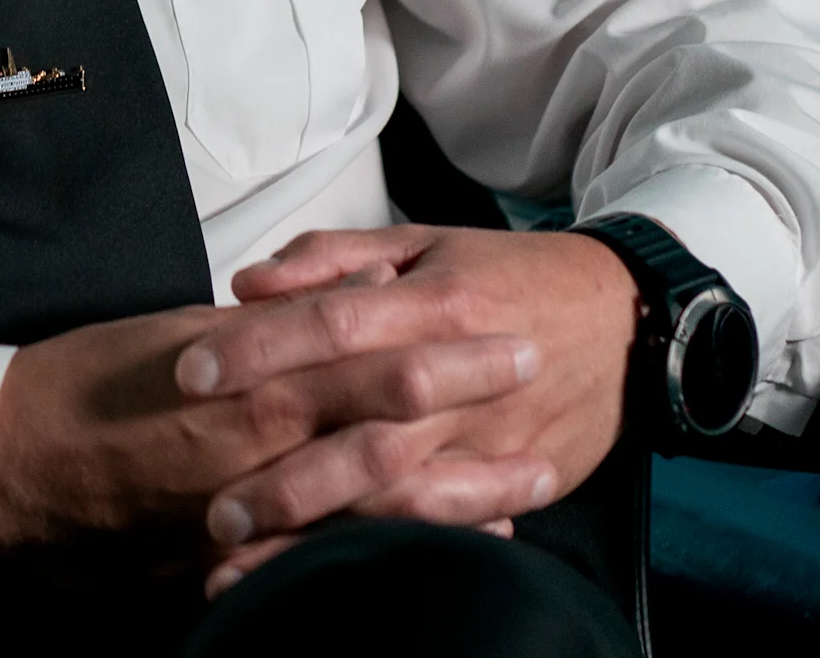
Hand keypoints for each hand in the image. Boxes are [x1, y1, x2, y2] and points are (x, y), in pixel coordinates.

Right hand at [0, 297, 551, 567]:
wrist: (12, 453)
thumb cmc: (88, 381)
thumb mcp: (178, 331)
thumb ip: (258, 333)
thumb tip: (317, 314)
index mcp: (254, 369)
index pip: (372, 346)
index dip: (449, 341)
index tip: (509, 327)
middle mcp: (265, 434)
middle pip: (395, 418)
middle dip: (475, 401)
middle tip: (542, 382)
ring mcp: (257, 499)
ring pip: (382, 495)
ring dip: (464, 487)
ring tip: (532, 477)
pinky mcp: (239, 548)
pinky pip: (336, 552)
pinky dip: (401, 546)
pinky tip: (452, 546)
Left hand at [177, 226, 639, 592]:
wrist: (627, 317)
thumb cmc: (511, 276)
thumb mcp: (426, 241)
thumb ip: (333, 257)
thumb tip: (248, 283)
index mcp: (436, 302)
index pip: (334, 323)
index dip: (260, 348)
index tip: (192, 374)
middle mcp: (463, 374)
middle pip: (365, 428)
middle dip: (285, 475)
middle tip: (212, 507)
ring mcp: (492, 438)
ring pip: (400, 496)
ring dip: (323, 533)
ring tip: (246, 562)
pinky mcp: (518, 479)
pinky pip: (446, 526)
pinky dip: (391, 553)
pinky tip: (337, 577)